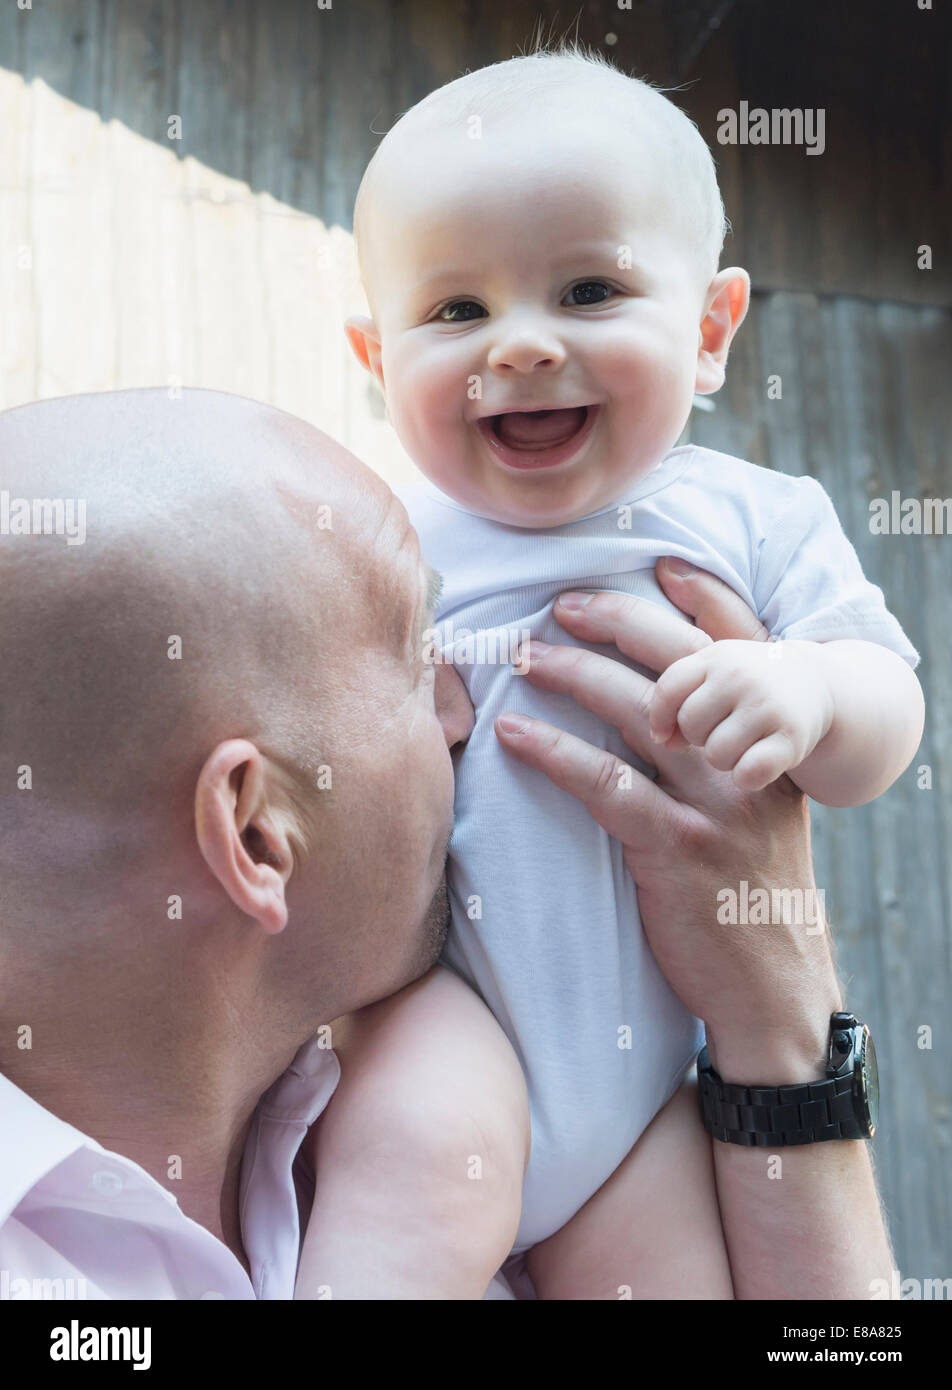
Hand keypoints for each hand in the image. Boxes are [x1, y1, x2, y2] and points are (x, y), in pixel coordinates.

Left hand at [494, 557, 841, 1082]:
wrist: (773, 987)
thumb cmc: (750, 897)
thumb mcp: (760, 817)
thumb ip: (727, 760)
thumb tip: (662, 716)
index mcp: (774, 745)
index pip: (747, 652)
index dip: (703, 601)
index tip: (658, 562)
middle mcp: (751, 762)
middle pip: (685, 666)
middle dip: (620, 624)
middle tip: (562, 605)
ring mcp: (718, 804)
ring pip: (641, 713)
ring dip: (574, 677)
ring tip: (524, 658)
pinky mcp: (678, 850)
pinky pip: (607, 785)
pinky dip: (554, 754)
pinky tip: (514, 736)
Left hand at [649, 637, 835, 791]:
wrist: (818, 684)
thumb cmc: (748, 686)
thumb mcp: (714, 675)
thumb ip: (678, 698)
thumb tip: (660, 740)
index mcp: (717, 657)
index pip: (670, 689)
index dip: (662, 718)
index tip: (667, 734)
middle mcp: (742, 675)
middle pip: (690, 725)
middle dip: (699, 738)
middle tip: (722, 733)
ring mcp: (768, 705)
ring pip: (716, 754)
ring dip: (725, 759)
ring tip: (743, 745)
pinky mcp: (792, 737)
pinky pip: (748, 772)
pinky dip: (748, 777)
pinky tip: (758, 766)